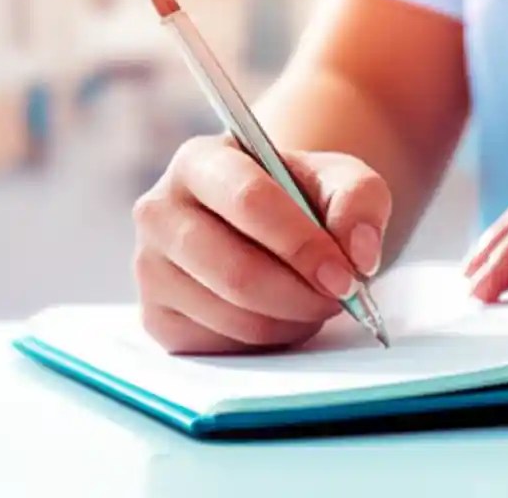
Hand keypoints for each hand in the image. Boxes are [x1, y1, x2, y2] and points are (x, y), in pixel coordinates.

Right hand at [133, 135, 390, 353]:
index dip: (302, 244)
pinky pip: (218, 346)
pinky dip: (264, 341)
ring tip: (314, 303)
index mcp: (200, 161)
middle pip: (236, 271)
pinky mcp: (155, 318)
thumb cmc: (298, 197)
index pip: (249, 201)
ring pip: (230, 315)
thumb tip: (359, 254)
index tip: (346, 275)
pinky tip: (279, 316)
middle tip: (340, 299)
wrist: (263, 226)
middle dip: (301, 295)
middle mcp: (159, 211)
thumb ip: (358, 200)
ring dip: (290, 320)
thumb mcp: (338, 179)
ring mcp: (149, 268)